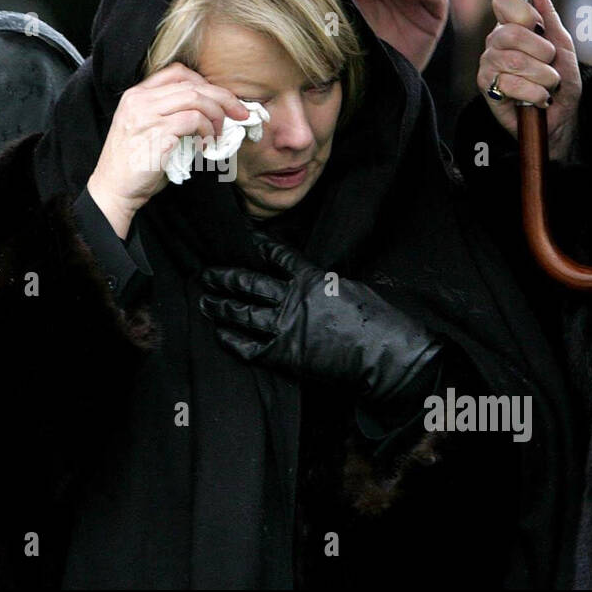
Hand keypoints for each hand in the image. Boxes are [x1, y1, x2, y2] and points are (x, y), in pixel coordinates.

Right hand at [86, 62, 249, 237]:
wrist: (114, 190)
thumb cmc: (134, 165)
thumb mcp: (147, 129)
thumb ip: (170, 114)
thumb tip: (210, 113)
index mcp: (136, 95)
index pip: (177, 72)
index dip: (204, 83)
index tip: (221, 100)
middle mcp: (140, 100)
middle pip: (192, 84)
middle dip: (223, 97)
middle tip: (240, 113)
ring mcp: (147, 115)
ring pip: (196, 98)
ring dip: (216, 115)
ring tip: (217, 135)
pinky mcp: (157, 133)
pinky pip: (194, 120)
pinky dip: (207, 131)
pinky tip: (205, 146)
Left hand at [198, 236, 442, 408]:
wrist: (385, 354)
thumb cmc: (379, 320)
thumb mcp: (350, 289)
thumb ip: (324, 284)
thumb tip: (314, 282)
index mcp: (311, 278)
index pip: (277, 254)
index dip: (258, 244)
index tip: (243, 237)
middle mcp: (292, 298)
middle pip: (248, 282)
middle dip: (224, 276)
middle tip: (206, 273)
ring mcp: (286, 327)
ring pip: (242, 312)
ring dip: (221, 306)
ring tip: (206, 301)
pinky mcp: (285, 354)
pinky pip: (249, 347)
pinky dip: (232, 341)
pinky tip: (221, 335)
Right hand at [479, 0, 581, 160]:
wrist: (561, 117)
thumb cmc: (560, 80)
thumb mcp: (562, 43)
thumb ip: (547, 12)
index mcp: (512, 26)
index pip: (504, 2)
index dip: (524, 13)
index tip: (537, 27)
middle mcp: (495, 42)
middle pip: (511, 33)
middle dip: (541, 52)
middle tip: (549, 64)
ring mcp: (488, 64)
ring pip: (513, 61)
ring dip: (542, 76)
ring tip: (546, 85)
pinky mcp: (486, 88)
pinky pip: (510, 84)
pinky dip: (534, 93)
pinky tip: (536, 98)